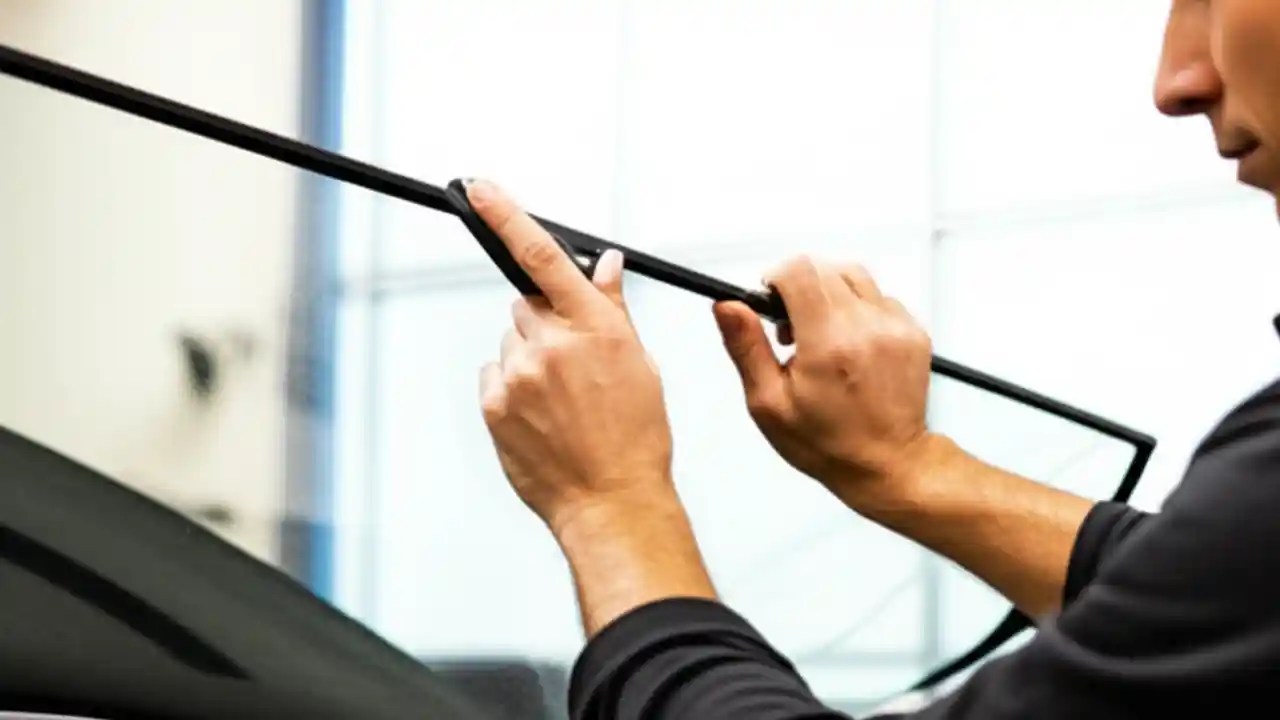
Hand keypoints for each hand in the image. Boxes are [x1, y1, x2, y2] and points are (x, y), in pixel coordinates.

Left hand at [470, 180, 675, 536]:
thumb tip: (604, 265)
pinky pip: (496, 375)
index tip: (478, 188)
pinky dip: (513, 388)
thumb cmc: (635, 438)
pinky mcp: (494, 404)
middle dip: (546, 323)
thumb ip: (612, 310)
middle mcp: (551, 344)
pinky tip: (541, 417)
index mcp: (595, 327)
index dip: (506, 215)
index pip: (543, 256)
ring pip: (512, 342)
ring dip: (530, 359)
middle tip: (572, 363)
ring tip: (562, 402)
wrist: (611, 501)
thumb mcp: (639, 365)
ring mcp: (518, 375)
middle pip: (528, 306)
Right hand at [712, 256, 936, 495]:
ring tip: (820, 336)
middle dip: (799, 288)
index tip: (770, 302)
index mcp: (828, 343)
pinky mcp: (913, 332)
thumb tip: (727, 306)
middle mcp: (867, 328)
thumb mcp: (769, 403)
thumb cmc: (826, 442)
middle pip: (824, 268)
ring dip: (829, 295)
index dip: (776, 279)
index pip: (800, 271)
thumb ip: (746, 347)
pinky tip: (849, 345)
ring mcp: (896, 327)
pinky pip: (879, 298)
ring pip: (853, 277)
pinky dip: (857, 310)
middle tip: (791, 330)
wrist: (887, 464)